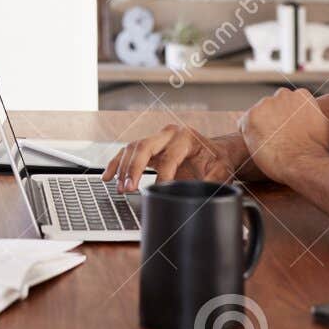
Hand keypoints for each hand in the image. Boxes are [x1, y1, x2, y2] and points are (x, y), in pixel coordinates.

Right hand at [103, 126, 245, 191]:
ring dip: (123, 168)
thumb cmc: (218, 160)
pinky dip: (117, 163)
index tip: (159, 192)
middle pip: (144, 147)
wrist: (217, 151)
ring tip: (119, 188)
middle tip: (129, 189)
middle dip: (134, 169)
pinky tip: (108, 176)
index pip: (169, 157)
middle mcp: (169, 134)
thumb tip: (203, 195)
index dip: (163, 176)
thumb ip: (213, 182)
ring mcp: (157, 138)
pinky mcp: (150, 146)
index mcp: (186, 137)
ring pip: (133, 148)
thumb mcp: (221, 170)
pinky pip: (128, 151)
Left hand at [238, 88, 328, 181]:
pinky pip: (244, 124)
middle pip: (272, 107)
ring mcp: (265, 104)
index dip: (286, 119)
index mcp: (301, 95)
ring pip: (258, 115)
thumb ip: (321, 122)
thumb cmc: (319, 151)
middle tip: (277, 140)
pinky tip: (257, 146)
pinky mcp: (251, 116)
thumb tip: (324, 124)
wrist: (304, 163)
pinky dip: (248, 134)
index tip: (288, 132)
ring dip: (260, 127)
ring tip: (269, 146)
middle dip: (273, 120)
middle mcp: (282, 95)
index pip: (287, 103)